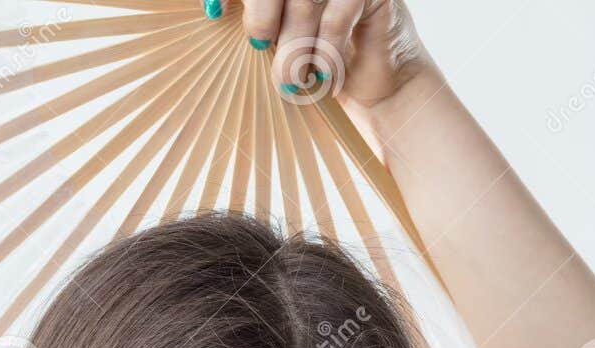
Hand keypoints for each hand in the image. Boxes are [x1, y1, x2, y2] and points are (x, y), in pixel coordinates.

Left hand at [227, 2, 434, 113]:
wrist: (380, 89)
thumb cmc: (322, 69)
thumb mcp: (282, 50)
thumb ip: (260, 31)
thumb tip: (218, 21)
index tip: (214, 12)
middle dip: (261, 13)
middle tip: (260, 43)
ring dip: (294, 43)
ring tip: (291, 80)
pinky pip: (339, 14)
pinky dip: (326, 48)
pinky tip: (325, 72)